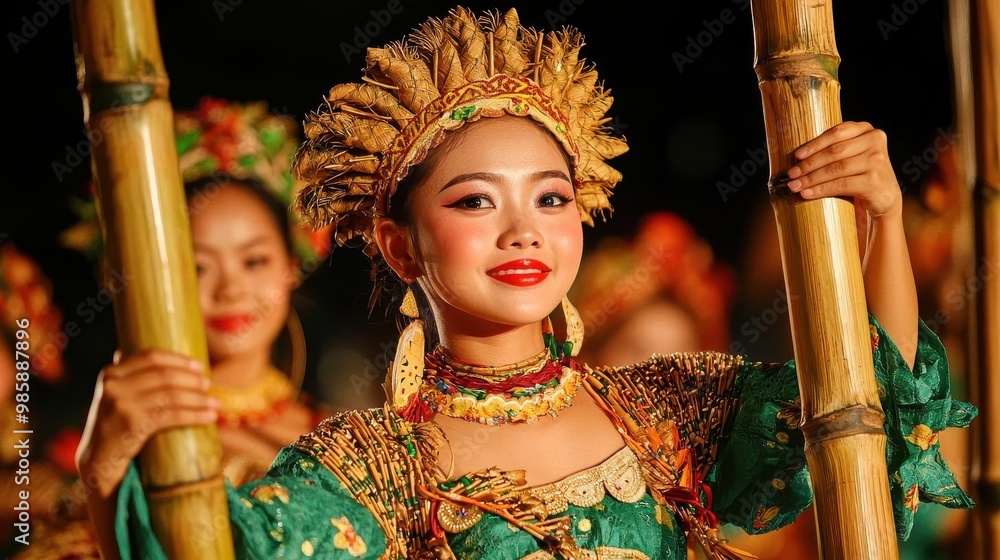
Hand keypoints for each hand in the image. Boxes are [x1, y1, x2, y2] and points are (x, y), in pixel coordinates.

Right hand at [75, 349, 217, 497]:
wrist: (97, 461)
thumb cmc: (114, 426)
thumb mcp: (114, 396)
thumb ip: (128, 376)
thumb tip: (149, 353)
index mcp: (110, 373)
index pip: (151, 356)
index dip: (178, 359)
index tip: (198, 365)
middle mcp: (113, 386)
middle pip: (164, 375)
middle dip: (191, 379)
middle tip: (208, 385)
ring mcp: (121, 405)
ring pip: (171, 395)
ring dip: (198, 399)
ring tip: (215, 403)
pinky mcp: (132, 425)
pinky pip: (172, 416)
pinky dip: (195, 415)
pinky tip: (209, 417)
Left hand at [785, 121, 902, 220]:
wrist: (884, 197)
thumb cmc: (860, 173)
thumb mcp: (852, 154)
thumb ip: (834, 148)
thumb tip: (798, 156)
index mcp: (867, 130)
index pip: (836, 133)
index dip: (814, 144)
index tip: (797, 155)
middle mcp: (874, 142)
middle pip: (834, 152)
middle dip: (809, 164)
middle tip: (791, 174)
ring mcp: (877, 161)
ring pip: (836, 169)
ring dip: (811, 178)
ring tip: (795, 185)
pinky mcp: (874, 181)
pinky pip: (841, 185)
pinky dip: (821, 189)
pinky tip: (807, 194)